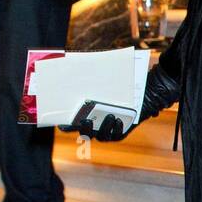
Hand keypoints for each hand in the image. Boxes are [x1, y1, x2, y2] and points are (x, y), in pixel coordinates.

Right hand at [58, 62, 181, 141]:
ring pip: (100, 136)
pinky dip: (116, 128)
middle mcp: (92, 127)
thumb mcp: (103, 84)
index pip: (69, 125)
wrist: (138, 95)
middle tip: (85, 119)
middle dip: (83, 128)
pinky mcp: (118, 135)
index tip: (63, 120)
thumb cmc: (116, 88)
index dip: (65, 124)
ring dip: (104, 126)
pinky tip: (118, 119)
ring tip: (109, 115)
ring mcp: (105, 132)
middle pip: (83, 133)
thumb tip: (74, 66)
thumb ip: (89, 80)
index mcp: (84, 117)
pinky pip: (115, 135)